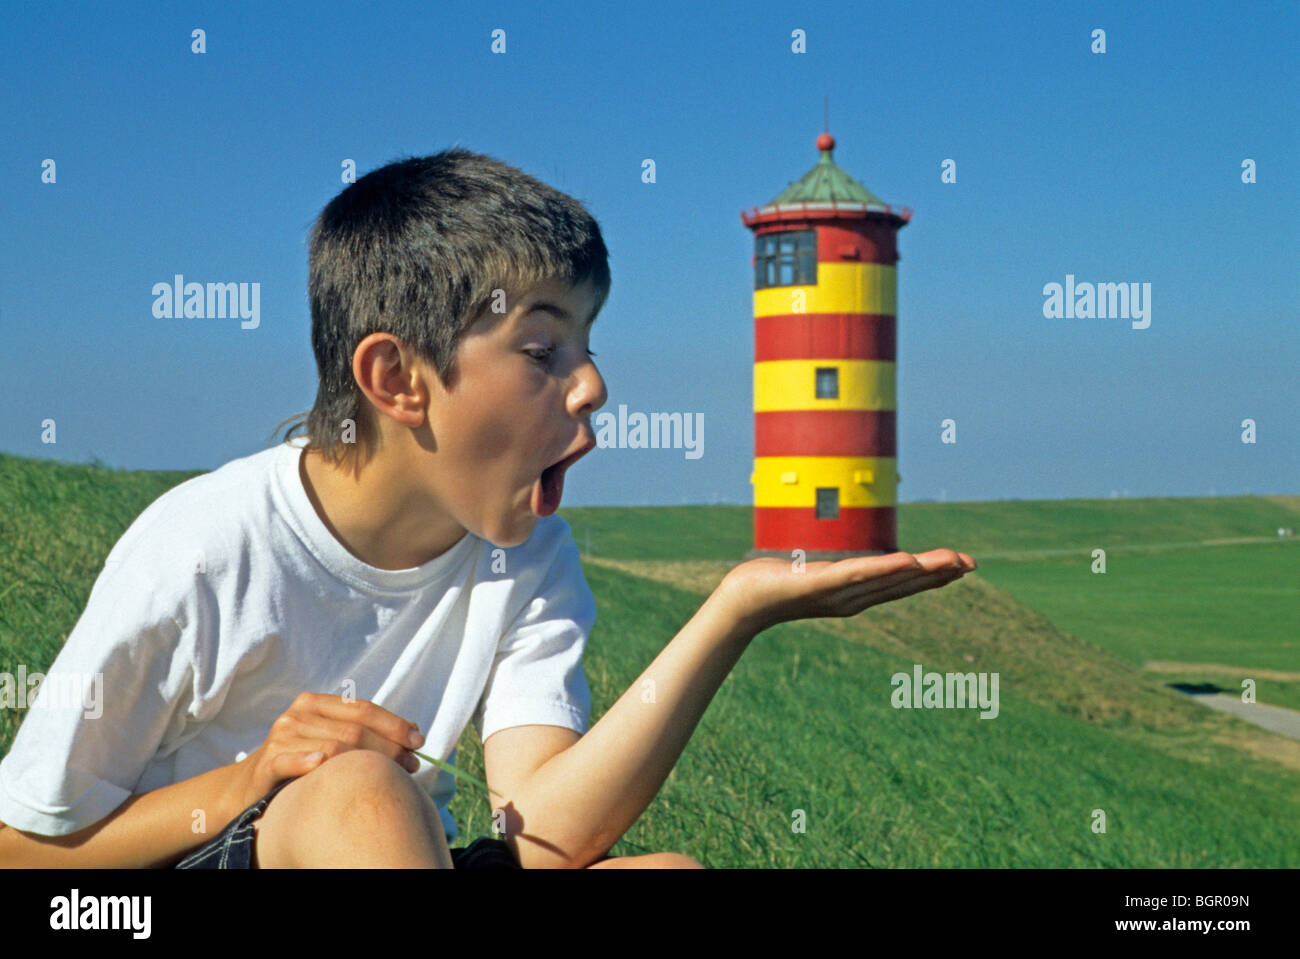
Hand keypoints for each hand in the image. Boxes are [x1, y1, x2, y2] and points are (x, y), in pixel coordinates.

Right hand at [228, 692, 425, 812]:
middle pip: (353, 729)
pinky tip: (323, 765)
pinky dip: (307, 762)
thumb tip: (414, 730)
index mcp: (315, 703)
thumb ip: (367, 730)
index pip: (362, 709)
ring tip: (391, 776)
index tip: (418, 740)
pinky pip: (291, 761)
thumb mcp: (332, 738)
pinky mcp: (267, 762)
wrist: (250, 784)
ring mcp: (281, 736)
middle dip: (388, 747)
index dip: (393, 724)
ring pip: (333, 747)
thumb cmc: (302, 760)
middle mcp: (297, 714)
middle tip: (412, 765)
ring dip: (366, 762)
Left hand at [712, 549, 975, 635]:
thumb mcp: (814, 576)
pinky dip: (884, 568)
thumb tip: (850, 566)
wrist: (742, 600)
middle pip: (902, 583)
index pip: (900, 584)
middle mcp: (852, 599)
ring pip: (887, 579)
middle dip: (938, 574)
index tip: (962, 567)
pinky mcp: (819, 584)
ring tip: (951, 561)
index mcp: (854, 595)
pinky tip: (908, 560)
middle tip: (972, 564)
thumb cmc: (775, 584)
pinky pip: (856, 574)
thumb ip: (835, 574)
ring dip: (921, 570)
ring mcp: (837, 593)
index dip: (932, 577)